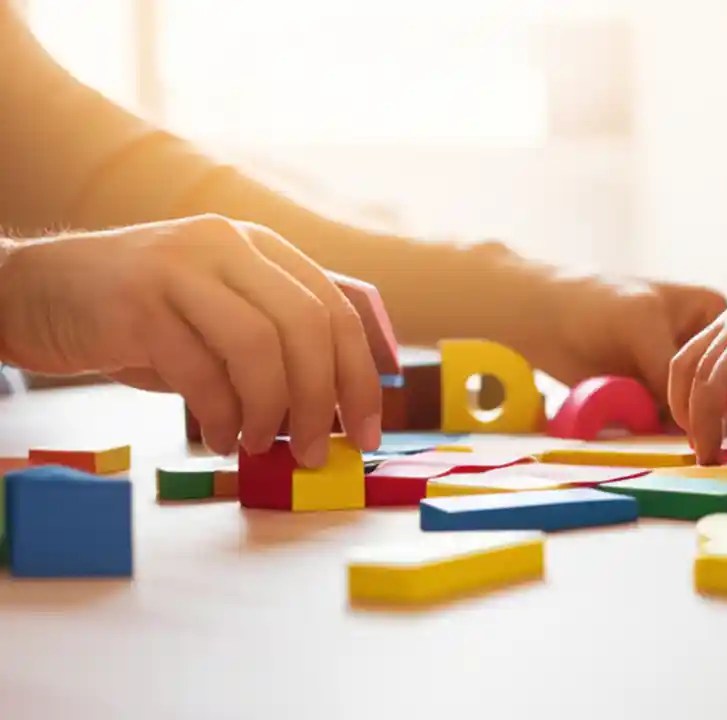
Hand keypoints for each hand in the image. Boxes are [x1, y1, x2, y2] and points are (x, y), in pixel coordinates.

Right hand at [0, 215, 380, 465]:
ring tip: (262, 446)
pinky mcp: (137, 301)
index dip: (361, 375)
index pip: (338, 308)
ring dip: (272, 410)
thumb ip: (277, 343)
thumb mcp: (220, 316)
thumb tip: (341, 407)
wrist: (34, 292)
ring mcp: (182, 266)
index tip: (371, 432)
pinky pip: (200, 368)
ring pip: (260, 344)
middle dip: (323, 399)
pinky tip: (220, 438)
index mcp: (262, 247)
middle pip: (308, 325)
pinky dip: (220, 415)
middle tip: (317, 451)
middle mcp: (228, 244)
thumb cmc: (142, 318)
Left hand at [524, 274, 726, 424]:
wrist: (546, 310)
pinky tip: (721, 444)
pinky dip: (704, 428)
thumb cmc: (599, 302)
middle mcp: (702, 339)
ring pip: (722, 396)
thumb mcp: (642, 328)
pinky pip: (686, 416)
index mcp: (708, 311)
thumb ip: (667, 371)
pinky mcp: (657, 392)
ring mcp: (681, 368)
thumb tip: (691, 416)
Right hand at [670, 263, 726, 463]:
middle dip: (693, 416)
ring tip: (712, 438)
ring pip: (691, 356)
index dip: (709, 415)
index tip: (712, 454)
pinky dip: (714, 384)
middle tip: (705, 455)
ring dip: (691, 400)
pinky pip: (709, 351)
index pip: (724, 370)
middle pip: (695, 366)